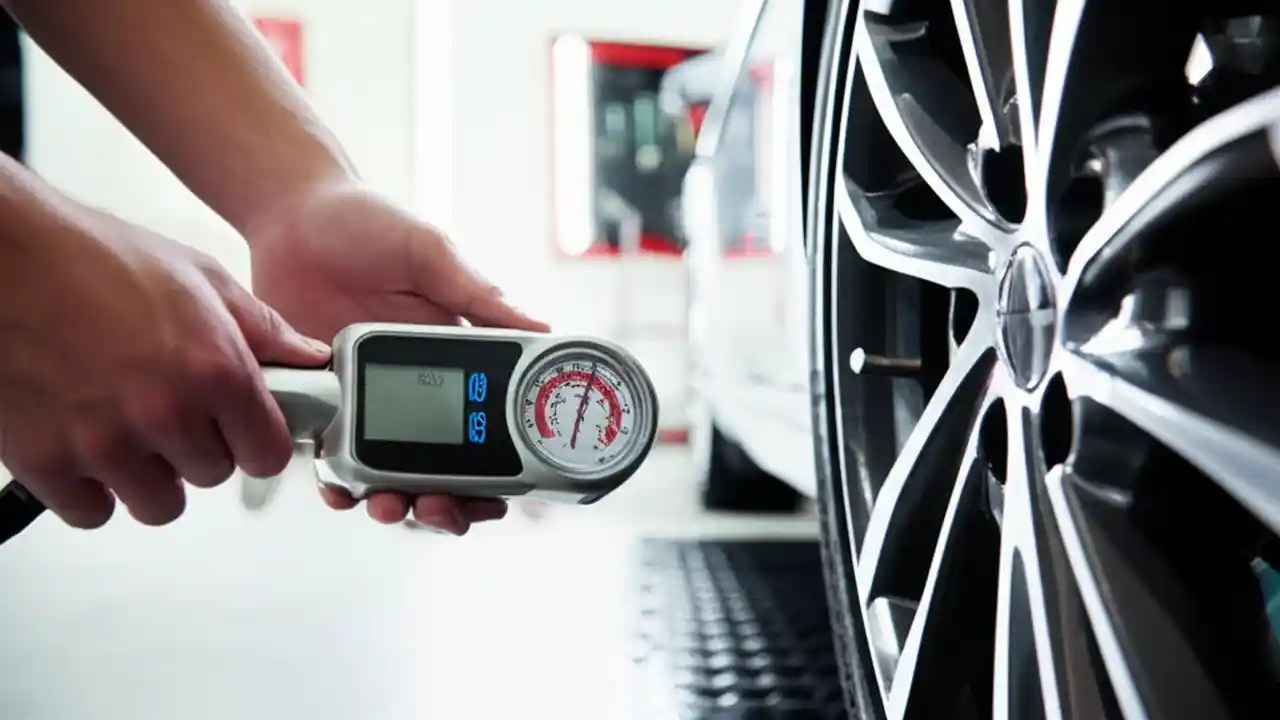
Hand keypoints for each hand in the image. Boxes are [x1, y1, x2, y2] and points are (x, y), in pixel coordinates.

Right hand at [0, 202, 329, 528]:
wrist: (1, 258)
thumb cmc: (91, 257)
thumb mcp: (200, 278)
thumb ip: (263, 329)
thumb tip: (309, 358)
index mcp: (214, 371)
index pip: (268, 454)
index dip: (257, 442)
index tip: (243, 431)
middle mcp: (164, 413)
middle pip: (213, 476)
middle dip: (198, 447)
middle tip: (170, 408)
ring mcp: (103, 443)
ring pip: (157, 504)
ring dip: (149, 475)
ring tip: (127, 425)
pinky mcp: (45, 462)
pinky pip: (92, 512)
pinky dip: (91, 489)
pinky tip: (85, 443)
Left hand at [247, 184, 548, 534]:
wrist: (291, 211)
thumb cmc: (367, 222)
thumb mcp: (431, 255)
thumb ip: (478, 296)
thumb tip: (542, 331)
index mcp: (451, 360)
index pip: (485, 431)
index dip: (495, 473)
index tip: (499, 495)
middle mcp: (411, 389)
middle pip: (439, 471)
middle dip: (445, 505)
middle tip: (437, 507)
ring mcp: (363, 399)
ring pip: (387, 477)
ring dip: (394, 503)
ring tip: (388, 505)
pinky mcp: (318, 400)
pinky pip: (330, 457)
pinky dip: (338, 483)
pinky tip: (340, 488)